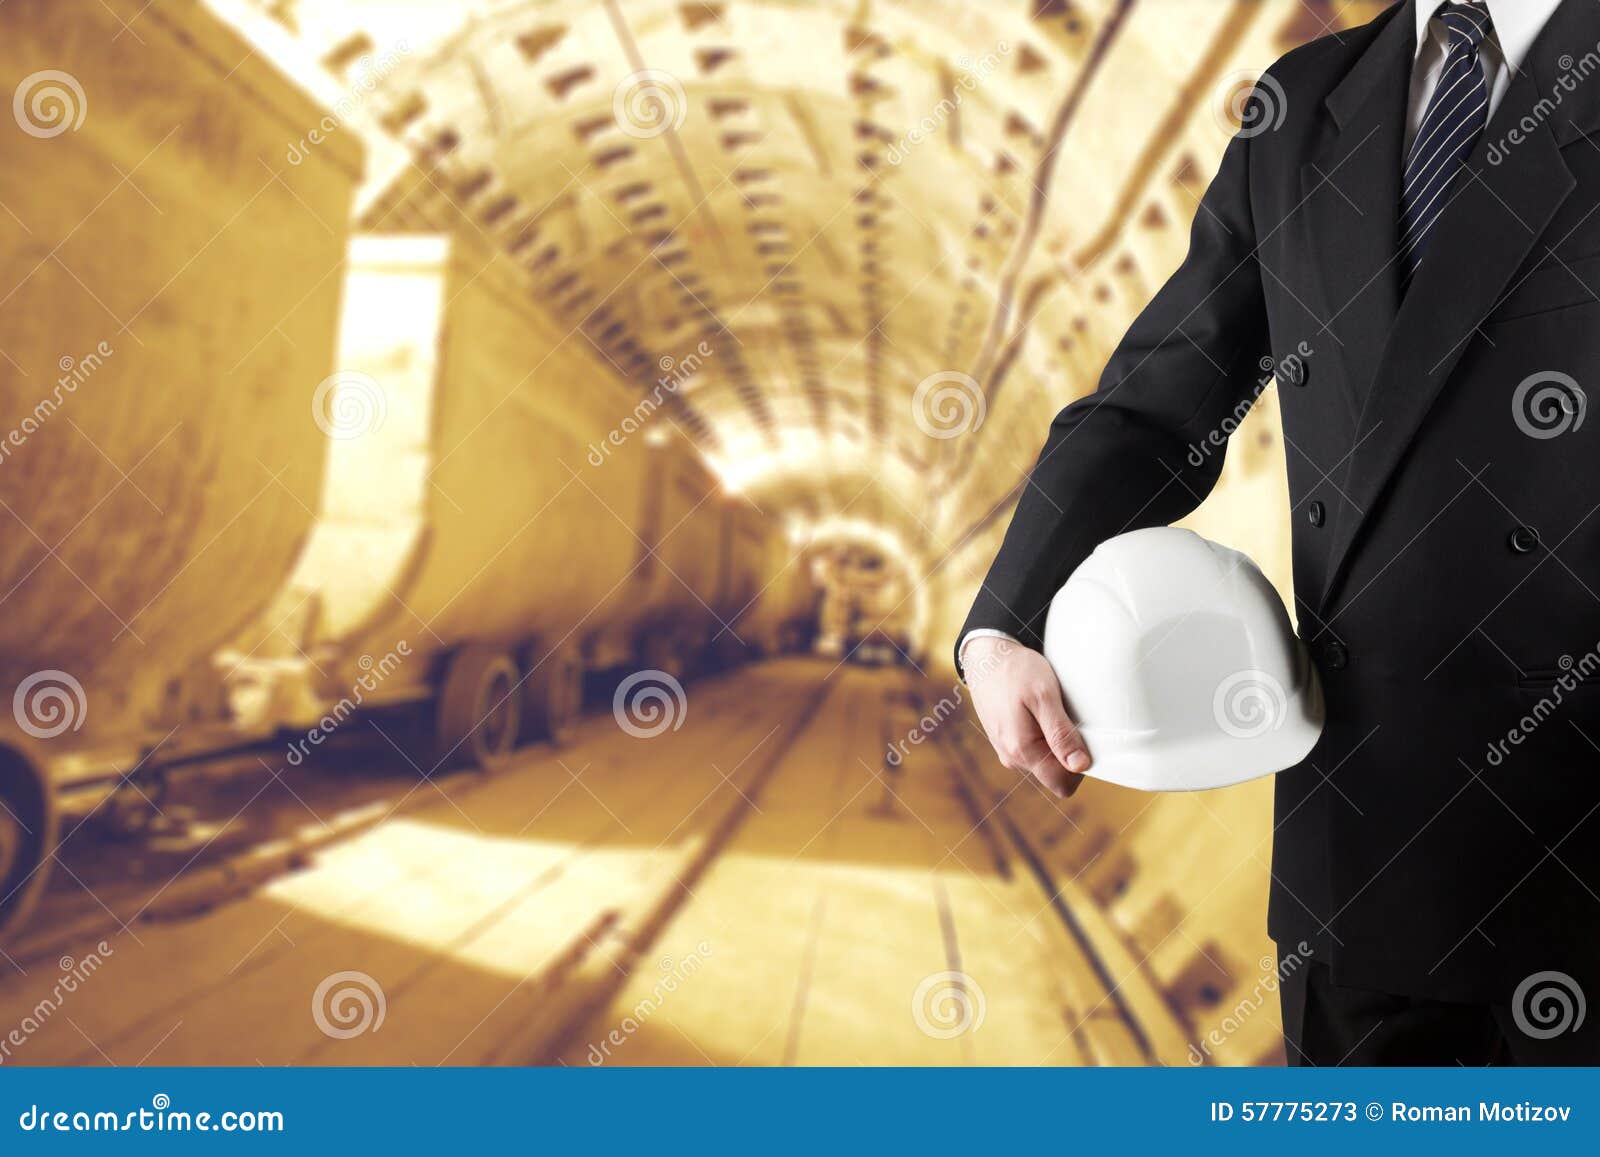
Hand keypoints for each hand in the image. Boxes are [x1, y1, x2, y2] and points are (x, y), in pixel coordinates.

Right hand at [963, 635, 1088, 797]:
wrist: (985, 655)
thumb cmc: (1016, 671)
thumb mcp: (1044, 696)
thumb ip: (1060, 734)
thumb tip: (1080, 765)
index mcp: (1022, 750)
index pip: (1062, 784)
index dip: (1080, 767)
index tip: (1084, 738)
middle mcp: (1012, 758)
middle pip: (1054, 773)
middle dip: (1068, 752)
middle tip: (1068, 717)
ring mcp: (1006, 751)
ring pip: (1044, 760)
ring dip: (1055, 741)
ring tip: (1051, 710)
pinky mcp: (1004, 741)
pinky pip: (1032, 749)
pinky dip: (1042, 734)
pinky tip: (1039, 710)